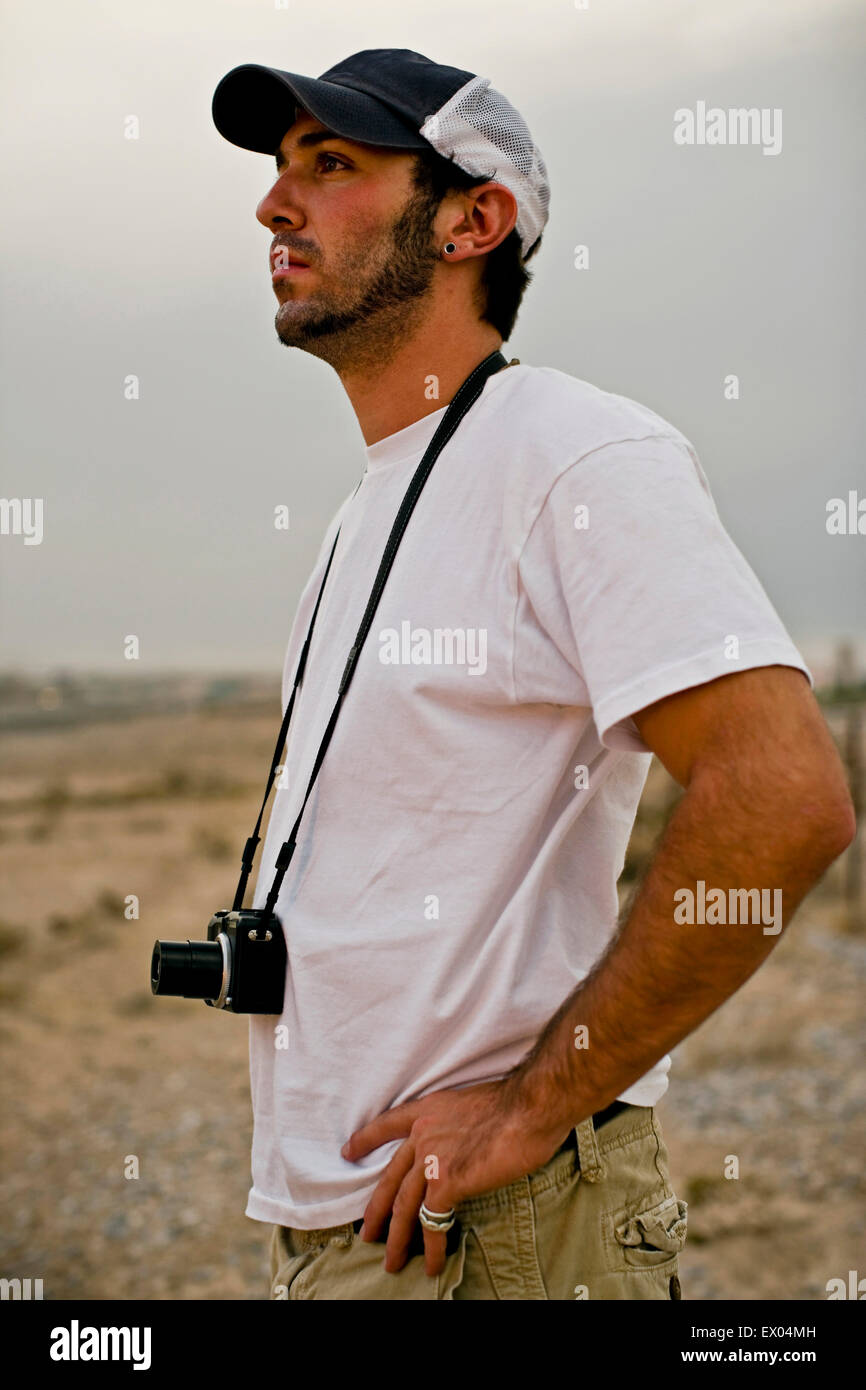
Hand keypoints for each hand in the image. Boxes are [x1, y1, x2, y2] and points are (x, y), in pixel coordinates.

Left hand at [341, 1075, 570, 1277]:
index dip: (366, 1140)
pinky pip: (432, 1222)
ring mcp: (431, 1160)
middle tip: (367, 1233)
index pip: (387, 1125)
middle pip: (390, 1179)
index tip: (348, 1152)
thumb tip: (465, 1144)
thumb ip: (459, 1124)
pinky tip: (431, 1263)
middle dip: (375, 1211)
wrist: (528, 1108)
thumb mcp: (473, 1103)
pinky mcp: (446, 1183)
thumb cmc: (516, 1103)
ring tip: (391, 1262)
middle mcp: (423, 1134)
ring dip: (396, 1239)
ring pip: (403, 1207)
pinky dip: (431, 1247)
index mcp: (428, 1111)